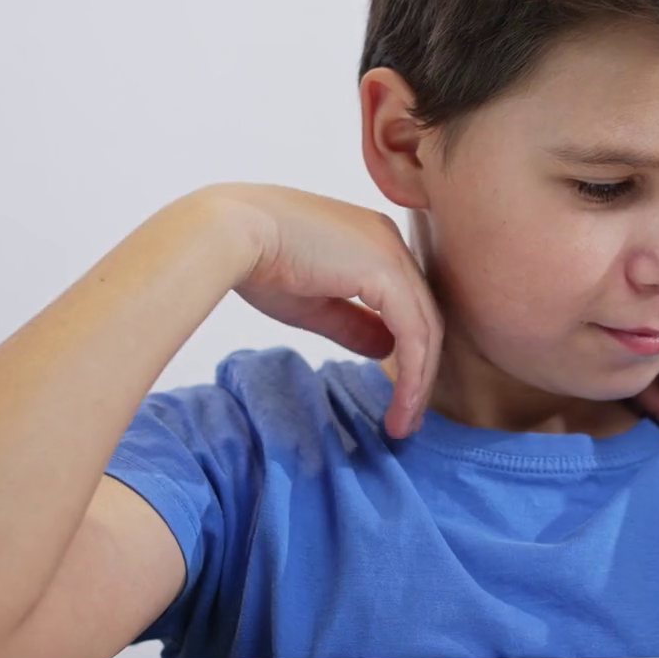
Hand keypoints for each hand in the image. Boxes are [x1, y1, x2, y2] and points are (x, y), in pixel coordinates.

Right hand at [201, 184, 442, 437]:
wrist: (232, 233)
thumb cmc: (258, 261)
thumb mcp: (315, 302)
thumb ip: (352, 323)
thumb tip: (384, 348)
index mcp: (373, 242)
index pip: (406, 304)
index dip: (408, 352)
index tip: (400, 395)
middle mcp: (390, 241)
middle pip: (423, 316)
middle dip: (421, 372)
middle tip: (409, 418)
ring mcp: (392, 253)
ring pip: (426, 328)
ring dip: (419, 381)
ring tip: (404, 425)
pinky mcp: (387, 271)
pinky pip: (414, 332)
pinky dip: (413, 374)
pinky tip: (402, 406)